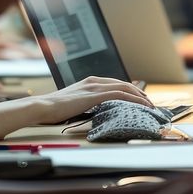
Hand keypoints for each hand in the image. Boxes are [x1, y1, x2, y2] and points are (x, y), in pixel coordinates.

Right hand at [36, 76, 152, 123]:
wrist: (43, 107)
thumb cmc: (55, 109)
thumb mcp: (74, 104)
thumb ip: (86, 104)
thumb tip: (97, 112)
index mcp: (89, 82)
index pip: (115, 83)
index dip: (129, 90)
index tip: (138, 98)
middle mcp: (94, 81)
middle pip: (123, 84)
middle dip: (138, 93)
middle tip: (148, 102)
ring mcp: (95, 87)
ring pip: (125, 88)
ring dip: (140, 96)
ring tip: (149, 105)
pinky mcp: (95, 95)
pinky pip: (120, 95)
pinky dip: (134, 99)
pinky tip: (141, 105)